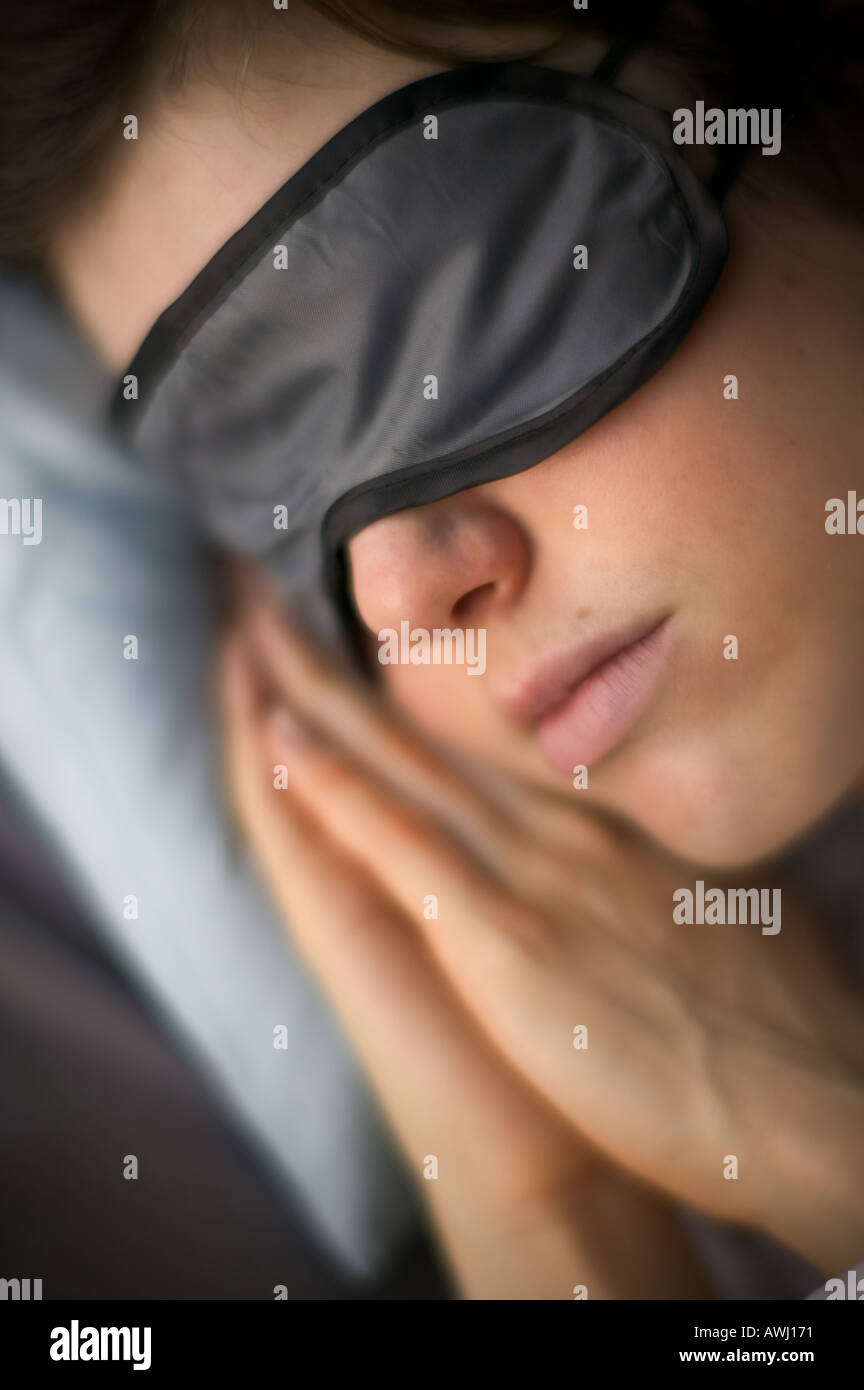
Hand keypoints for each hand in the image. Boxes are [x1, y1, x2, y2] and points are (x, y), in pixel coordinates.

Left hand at [218, 573, 863, 1284]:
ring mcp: (538, 875)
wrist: (813, 1106)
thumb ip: (682, 886)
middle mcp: (572, 831)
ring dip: (323, 694)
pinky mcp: (507, 938)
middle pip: (444, 729)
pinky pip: (401, 843)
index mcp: (620, 834)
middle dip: (360, 661)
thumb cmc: (787, 1034)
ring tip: (257, 629)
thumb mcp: (739, 923)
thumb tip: (675, 871)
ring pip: (408, 763)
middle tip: (289, 599)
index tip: (384, 649)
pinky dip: (336, 787)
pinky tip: (280, 735)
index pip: (510, 744)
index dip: (439, 693)